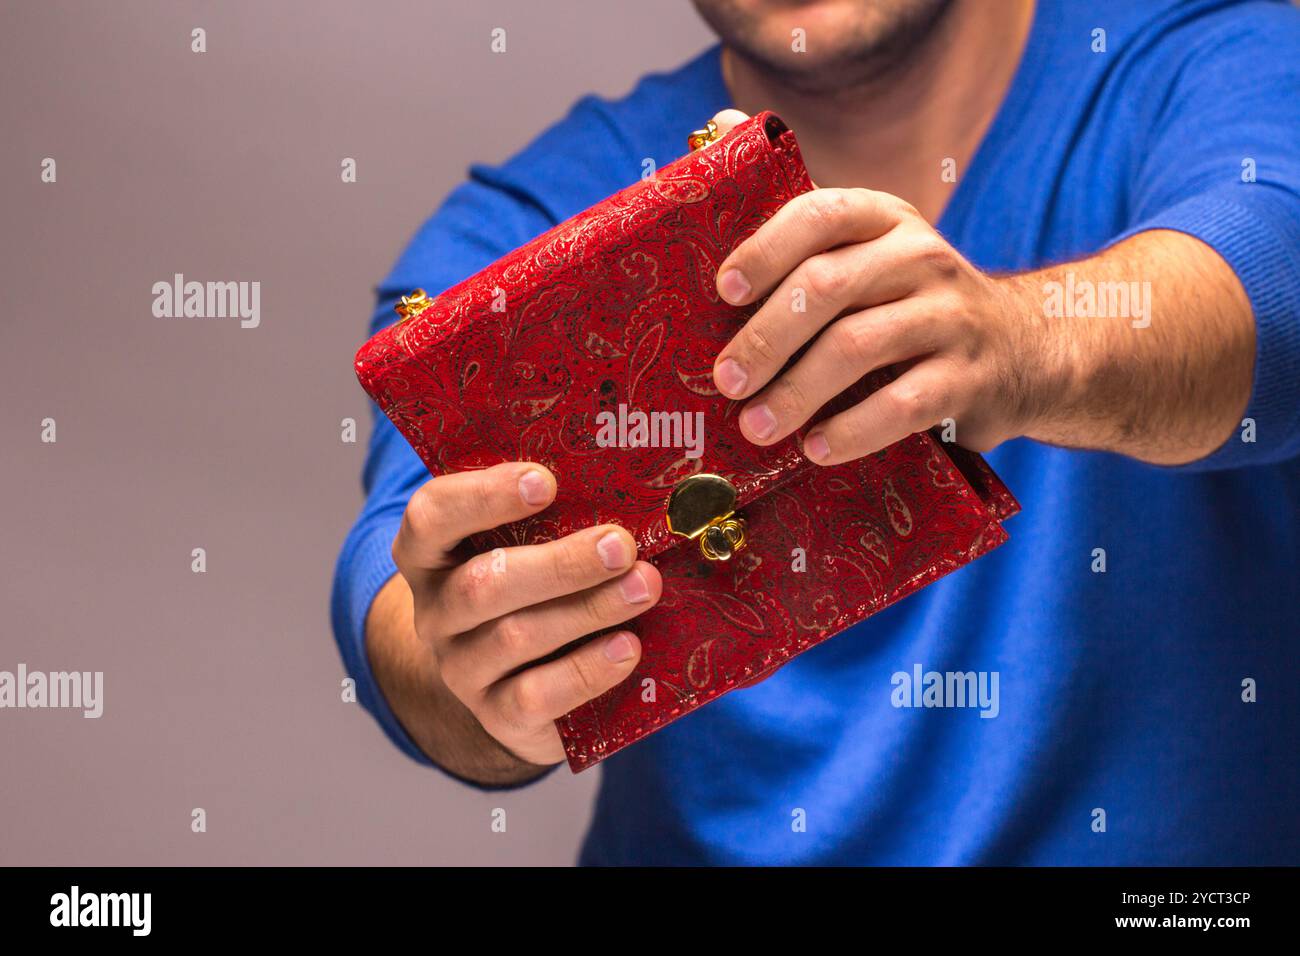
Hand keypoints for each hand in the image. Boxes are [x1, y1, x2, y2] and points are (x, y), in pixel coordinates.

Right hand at [385, 462, 661, 768]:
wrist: (523, 680)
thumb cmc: (535, 590)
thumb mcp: (530, 547)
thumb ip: (557, 517)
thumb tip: (627, 489)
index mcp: (431, 552)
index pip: (433, 515)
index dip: (484, 496)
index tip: (546, 482)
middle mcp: (436, 611)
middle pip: (482, 583)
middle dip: (559, 564)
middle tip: (620, 546)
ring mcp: (461, 668)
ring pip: (514, 637)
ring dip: (587, 609)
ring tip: (643, 588)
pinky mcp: (496, 716)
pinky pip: (534, 695)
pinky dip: (586, 670)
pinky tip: (627, 648)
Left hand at [706, 113, 1050, 463]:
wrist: (1023, 350)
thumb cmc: (909, 303)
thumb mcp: (867, 250)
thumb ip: (799, 213)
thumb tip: (719, 129)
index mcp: (884, 218)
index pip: (820, 214)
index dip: (765, 249)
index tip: (722, 290)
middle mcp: (921, 255)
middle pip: (828, 286)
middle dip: (766, 336)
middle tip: (725, 380)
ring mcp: (950, 315)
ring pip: (858, 346)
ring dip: (796, 392)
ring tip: (756, 426)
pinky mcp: (970, 377)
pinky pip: (902, 403)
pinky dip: (852, 429)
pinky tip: (816, 449)